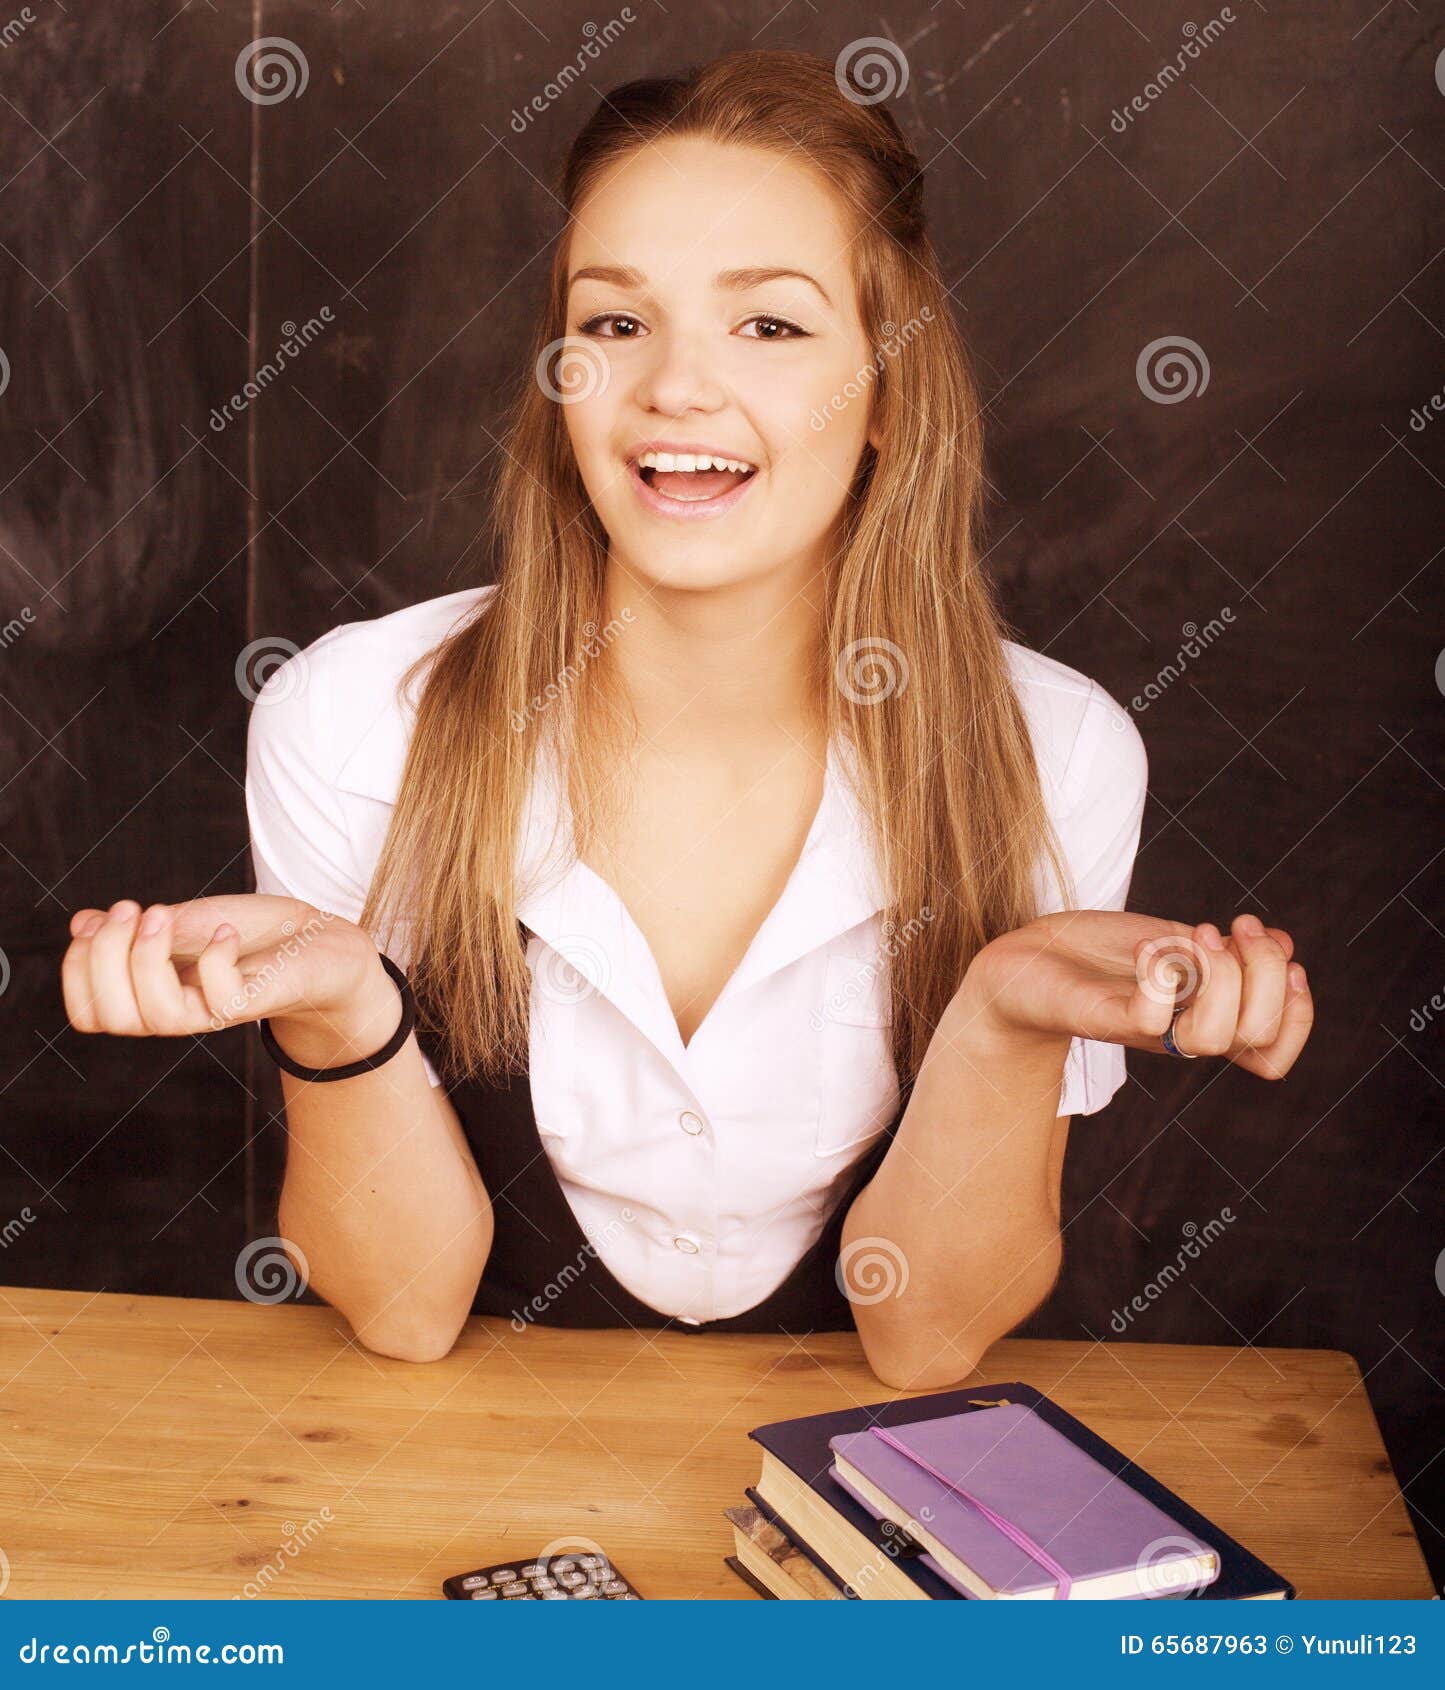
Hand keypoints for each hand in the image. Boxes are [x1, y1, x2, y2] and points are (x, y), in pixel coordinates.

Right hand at [61, 894, 384, 1047]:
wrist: (317, 939)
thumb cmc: (252, 933)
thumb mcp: (186, 920)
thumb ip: (139, 927)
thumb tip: (82, 922)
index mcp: (152, 993)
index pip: (89, 1012)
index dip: (78, 969)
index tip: (96, 920)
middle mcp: (178, 1008)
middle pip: (112, 1017)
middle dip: (105, 958)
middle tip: (130, 909)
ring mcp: (215, 1009)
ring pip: (157, 1017)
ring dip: (148, 958)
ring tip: (163, 916)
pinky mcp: (255, 1002)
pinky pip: (220, 998)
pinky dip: (214, 959)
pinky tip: (226, 933)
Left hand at [961, 909, 1313, 1080]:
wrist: (1021, 965)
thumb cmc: (1097, 957)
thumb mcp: (1175, 945)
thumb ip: (1225, 951)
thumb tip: (1285, 943)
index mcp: (1203, 1019)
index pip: (1273, 1053)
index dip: (1298, 1015)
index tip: (1290, 964)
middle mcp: (1178, 1034)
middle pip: (1256, 1036)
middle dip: (1265, 971)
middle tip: (1233, 927)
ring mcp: (1141, 1029)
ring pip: (1213, 1037)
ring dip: (1220, 973)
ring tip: (1194, 933)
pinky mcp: (1100, 1017)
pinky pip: (1150, 1018)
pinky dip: (1161, 972)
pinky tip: (1149, 945)